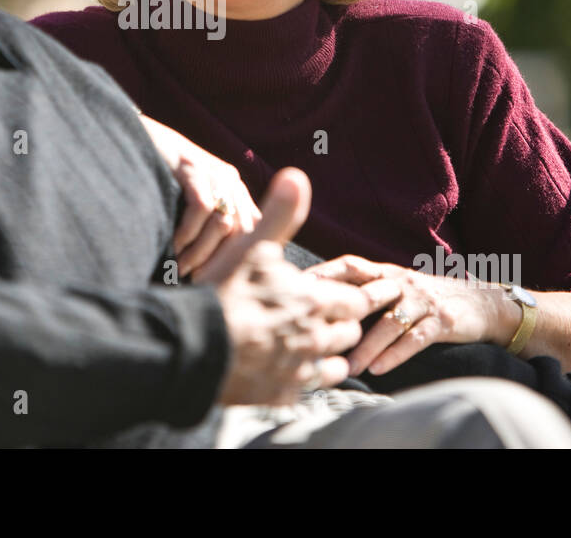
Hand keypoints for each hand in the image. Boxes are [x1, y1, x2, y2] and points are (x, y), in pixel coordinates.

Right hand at [138, 115, 260, 279]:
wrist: (126, 141)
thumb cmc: (154, 185)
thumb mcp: (186, 208)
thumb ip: (205, 230)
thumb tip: (209, 273)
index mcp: (235, 192)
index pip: (252, 233)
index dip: (236, 262)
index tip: (213, 284)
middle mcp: (230, 181)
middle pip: (243, 231)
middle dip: (220, 262)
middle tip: (197, 283)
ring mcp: (212, 171)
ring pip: (224, 221)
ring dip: (201, 252)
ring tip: (179, 268)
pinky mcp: (191, 165)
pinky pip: (202, 205)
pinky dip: (188, 232)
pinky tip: (172, 246)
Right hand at [199, 169, 379, 405]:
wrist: (195, 348)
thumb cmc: (224, 293)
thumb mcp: (252, 246)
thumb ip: (280, 215)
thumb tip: (296, 176)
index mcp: (315, 301)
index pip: (356, 300)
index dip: (362, 294)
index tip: (375, 292)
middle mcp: (315, 338)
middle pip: (349, 333)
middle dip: (346, 325)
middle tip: (342, 319)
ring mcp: (299, 371)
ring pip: (335, 366)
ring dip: (331, 355)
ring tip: (322, 347)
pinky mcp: (281, 395)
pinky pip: (307, 389)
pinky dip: (307, 380)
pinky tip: (297, 374)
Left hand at [307, 254, 505, 375]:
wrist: (482, 303)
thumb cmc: (427, 299)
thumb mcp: (396, 286)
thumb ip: (365, 292)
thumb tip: (320, 304)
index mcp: (385, 272)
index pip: (350, 266)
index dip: (324, 274)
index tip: (296, 288)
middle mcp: (401, 282)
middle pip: (366, 292)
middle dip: (339, 311)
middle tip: (314, 330)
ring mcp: (422, 301)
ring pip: (389, 322)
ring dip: (366, 347)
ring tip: (347, 367)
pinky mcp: (442, 321)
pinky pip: (415, 338)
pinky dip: (395, 355)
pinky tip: (377, 369)